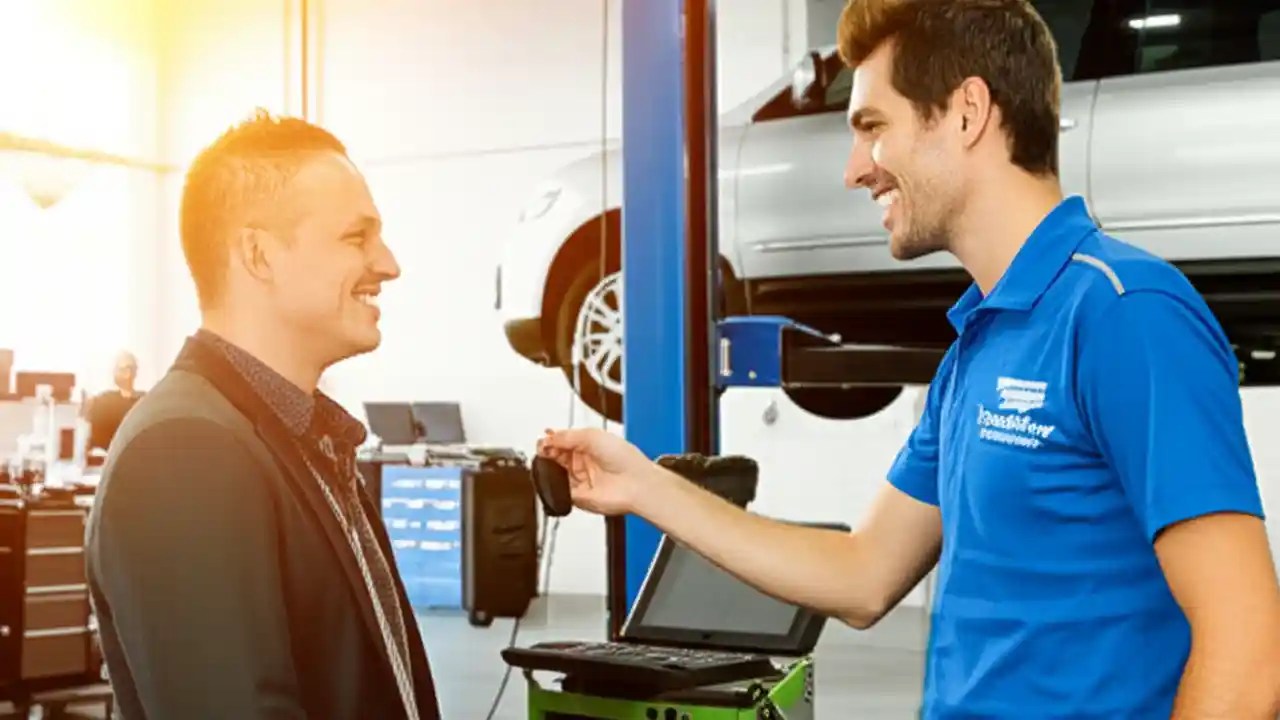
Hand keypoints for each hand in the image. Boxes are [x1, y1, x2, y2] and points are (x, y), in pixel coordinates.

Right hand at [537, 427, 652, 515]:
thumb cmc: (625, 459)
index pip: (562, 442)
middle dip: (547, 453)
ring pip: (555, 475)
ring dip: (549, 470)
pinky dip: (554, 487)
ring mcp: (581, 480)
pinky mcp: (579, 497)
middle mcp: (584, 463)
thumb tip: (548, 438)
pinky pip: (560, 493)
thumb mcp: (592, 436)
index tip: (544, 441)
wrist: (635, 484)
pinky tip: (554, 479)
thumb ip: (567, 436)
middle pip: (556, 458)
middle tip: (544, 451)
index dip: (552, 441)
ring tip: (548, 464)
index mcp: (588, 445)